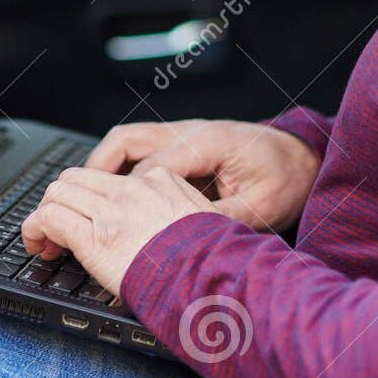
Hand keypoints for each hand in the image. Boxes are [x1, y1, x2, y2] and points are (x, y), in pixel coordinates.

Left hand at [20, 166, 217, 296]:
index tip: (87, 216)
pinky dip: (36, 228)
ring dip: (45, 213)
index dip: (89, 196)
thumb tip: (165, 226)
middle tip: (57, 228)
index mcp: (160, 182)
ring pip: (58, 191)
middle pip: (76, 177)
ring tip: (45, 239)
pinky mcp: (95, 237)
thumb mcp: (205, 219)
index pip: (109, 177)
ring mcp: (112, 211)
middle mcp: (132, 190)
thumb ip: (179, 211)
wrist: (215, 278)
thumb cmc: (216, 260)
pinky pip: (50, 217)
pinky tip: (38, 245)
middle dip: (60, 199)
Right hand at [85, 119, 320, 232]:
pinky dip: (118, 167)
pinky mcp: (179, 144)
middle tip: (77, 202)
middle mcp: (187, 132)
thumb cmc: (284, 177)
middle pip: (126, 140)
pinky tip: (111, 195)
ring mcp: (180, 134)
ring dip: (102, 166)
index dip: (126, 193)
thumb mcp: (262, 206)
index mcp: (205, 143)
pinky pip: (137, 149)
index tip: (108, 220)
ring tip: (84, 198)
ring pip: (126, 140)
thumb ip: (225, 222)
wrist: (300, 155)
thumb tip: (194, 244)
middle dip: (97, 170)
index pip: (151, 166)